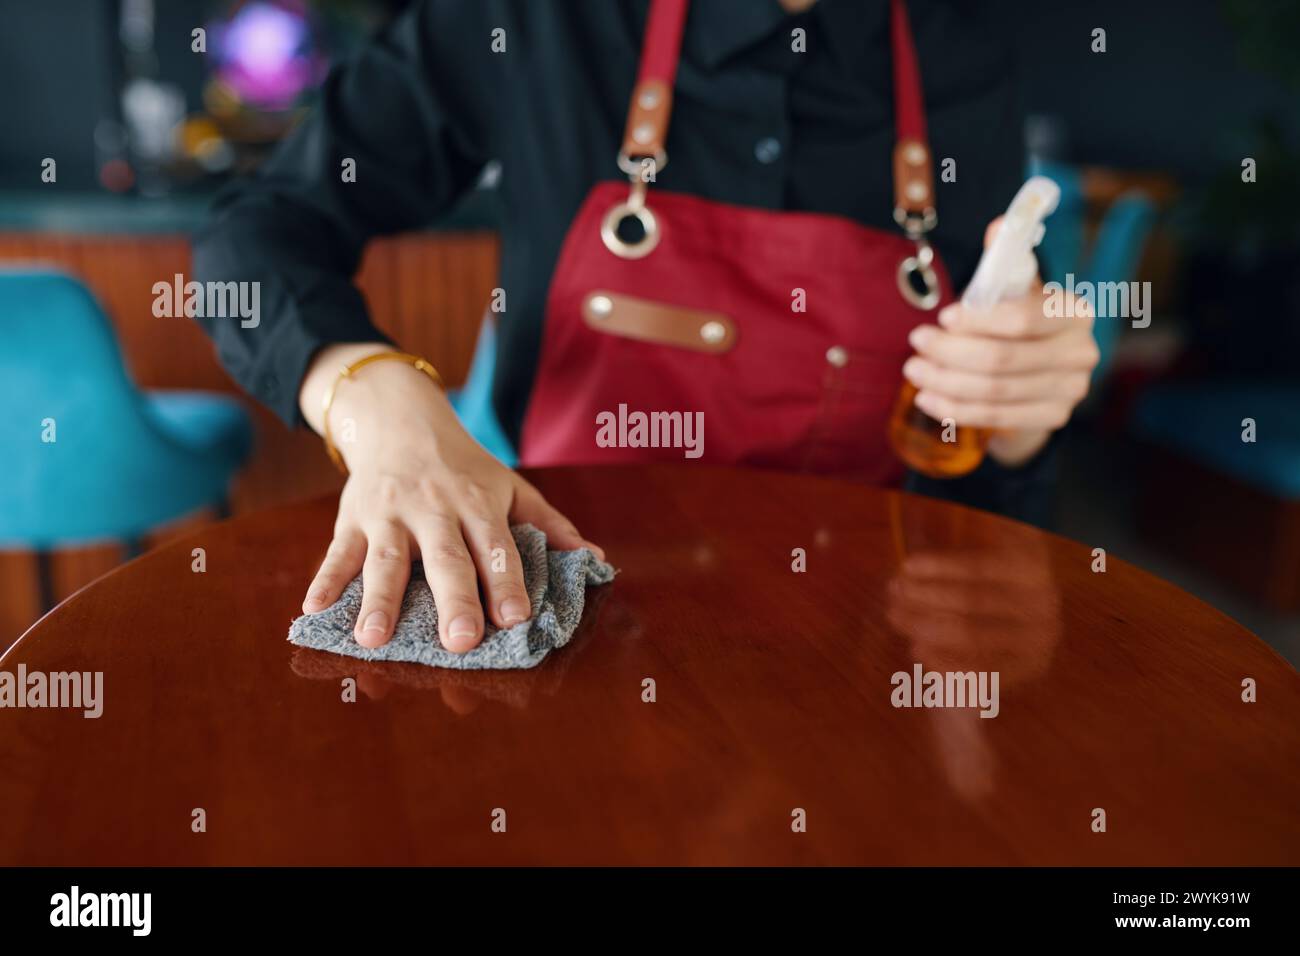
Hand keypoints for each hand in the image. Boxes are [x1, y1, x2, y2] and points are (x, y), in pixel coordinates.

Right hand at [297, 344, 602, 651]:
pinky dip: (325, 579)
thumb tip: (596, 558)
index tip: (517, 618)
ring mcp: (390, 514)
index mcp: (478, 504)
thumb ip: (549, 525)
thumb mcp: (510, 486)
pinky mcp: (353, 518)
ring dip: (380, 600)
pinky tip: (314, 610)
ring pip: (386, 560)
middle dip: (454, 600)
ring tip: (374, 640)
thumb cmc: (465, 467)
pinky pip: (338, 551)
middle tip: (461, 642)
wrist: (400, 418)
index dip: (507, 582)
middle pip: (445, 559)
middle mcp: (434, 509)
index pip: (496, 546)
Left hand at [901, 219, 1099, 466]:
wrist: (1036, 375)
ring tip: (914, 371)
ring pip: (995, 391)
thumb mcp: (1011, 289)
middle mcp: (1081, 351)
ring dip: (946, 382)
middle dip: (951, 352)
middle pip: (1003, 359)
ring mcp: (1071, 389)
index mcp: (1073, 311)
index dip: (980, 320)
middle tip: (916, 344)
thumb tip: (1000, 225)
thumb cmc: (1016, 323)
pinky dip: (957, 409)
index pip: (1024, 318)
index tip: (943, 317)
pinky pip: (996, 417)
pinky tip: (929, 400)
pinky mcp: (1053, 418)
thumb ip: (1004, 258)